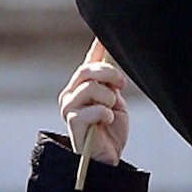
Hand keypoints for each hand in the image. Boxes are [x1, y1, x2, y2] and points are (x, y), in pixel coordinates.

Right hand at [60, 38, 129, 165]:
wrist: (109, 155)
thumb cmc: (112, 128)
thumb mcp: (115, 99)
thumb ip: (110, 82)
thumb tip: (112, 59)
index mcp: (82, 86)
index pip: (88, 62)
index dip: (98, 48)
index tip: (105, 35)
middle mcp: (71, 94)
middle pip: (87, 70)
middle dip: (109, 74)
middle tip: (122, 84)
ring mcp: (69, 108)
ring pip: (89, 88)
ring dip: (108, 97)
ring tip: (112, 108)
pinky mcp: (72, 123)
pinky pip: (92, 109)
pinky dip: (106, 113)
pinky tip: (107, 120)